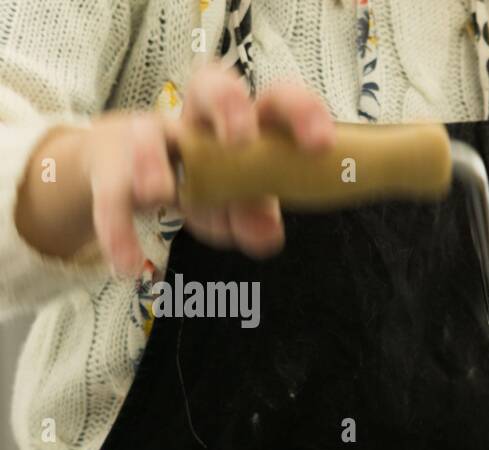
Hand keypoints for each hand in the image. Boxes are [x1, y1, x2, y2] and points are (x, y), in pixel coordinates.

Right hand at [15, 63, 335, 274]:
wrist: (123, 175)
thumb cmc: (200, 182)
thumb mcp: (233, 202)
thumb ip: (254, 216)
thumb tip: (268, 235)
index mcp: (240, 123)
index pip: (273, 101)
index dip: (299, 112)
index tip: (320, 144)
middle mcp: (195, 121)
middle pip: (209, 84)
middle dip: (227, 104)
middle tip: (240, 141)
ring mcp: (149, 138)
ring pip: (146, 134)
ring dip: (152, 163)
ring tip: (160, 196)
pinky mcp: (109, 168)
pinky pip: (111, 196)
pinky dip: (117, 232)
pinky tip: (129, 267)